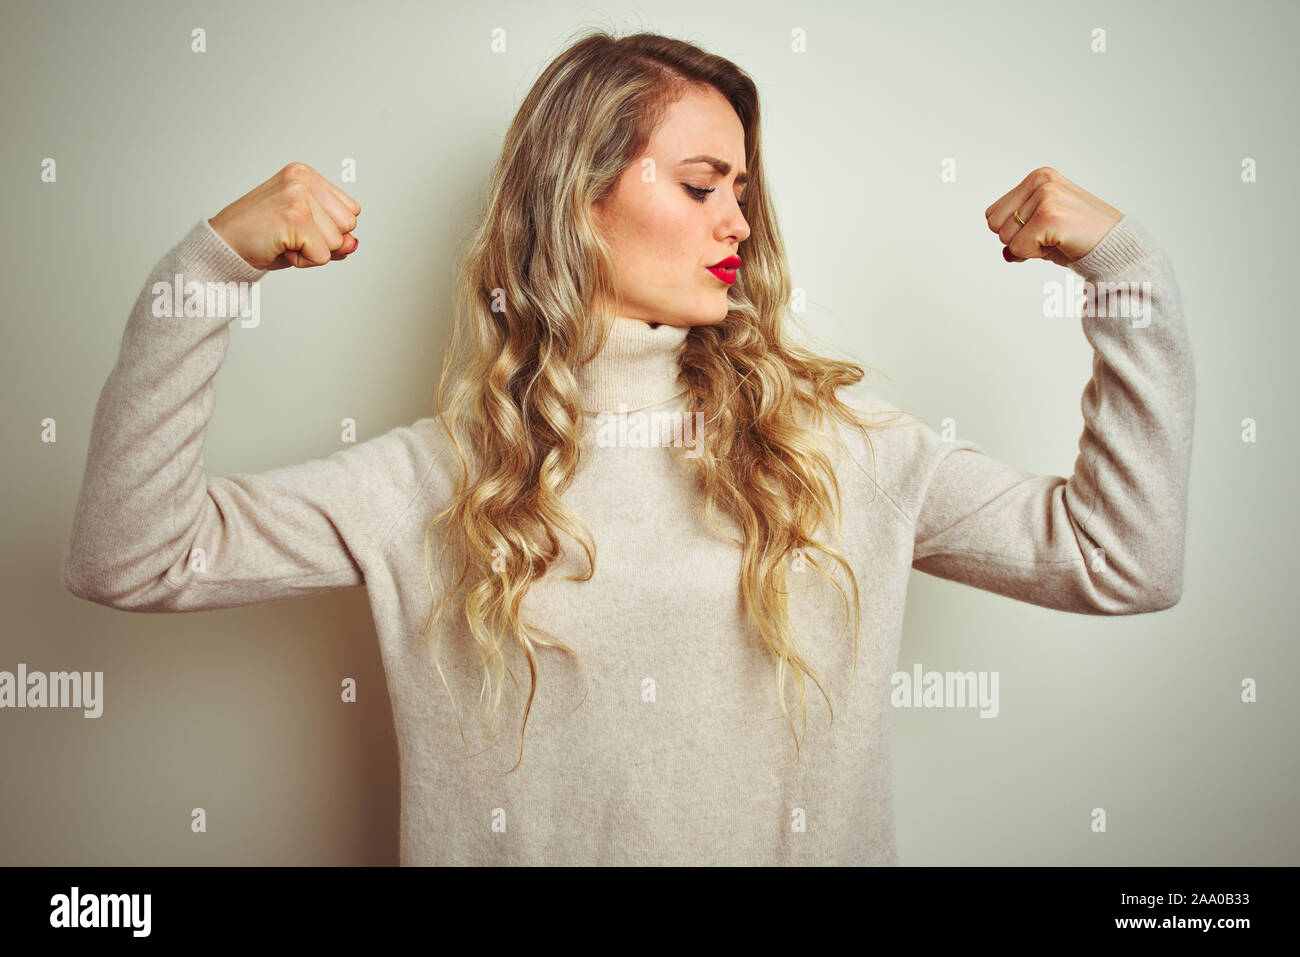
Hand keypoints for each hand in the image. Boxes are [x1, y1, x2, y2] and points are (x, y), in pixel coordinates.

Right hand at [208, 162, 360, 269]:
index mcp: (305, 175)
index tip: (295, 227)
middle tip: (288, 235)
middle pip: (349, 225)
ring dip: (311, 251)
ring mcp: (299, 196)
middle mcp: (302, 180)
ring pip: (338, 242)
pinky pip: (322, 256)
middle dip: (323, 241)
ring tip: (283, 240)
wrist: (222, 245)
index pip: (350, 211)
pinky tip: (280, 248)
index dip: (328, 229)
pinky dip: (303, 261)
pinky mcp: (296, 217)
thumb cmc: (259, 237)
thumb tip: (353, 243)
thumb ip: (335, 236)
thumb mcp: (304, 233)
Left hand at [984, 167, 1121, 266]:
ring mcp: (1046, 196)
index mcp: (1038, 178)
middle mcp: (1041, 181)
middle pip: (994, 225)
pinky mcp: (1049, 215)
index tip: (1043, 230)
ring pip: (1005, 238)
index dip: (1014, 232)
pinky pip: (1018, 248)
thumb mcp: (1043, 231)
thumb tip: (1005, 252)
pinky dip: (1036, 254)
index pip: (993, 214)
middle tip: (1051, 236)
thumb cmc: (1081, 237)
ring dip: (1030, 247)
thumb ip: (1017, 234)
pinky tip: (1061, 243)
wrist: (1114, 247)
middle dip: (1018, 240)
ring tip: (1058, 238)